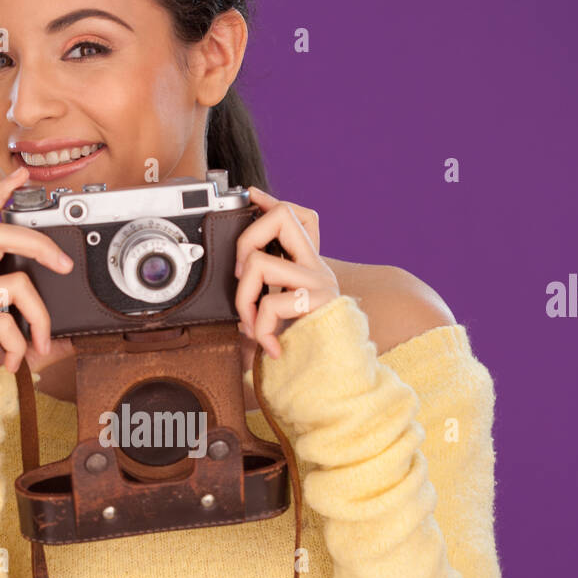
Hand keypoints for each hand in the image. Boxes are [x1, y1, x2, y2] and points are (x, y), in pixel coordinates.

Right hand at [0, 165, 75, 372]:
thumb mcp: (16, 339)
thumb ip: (40, 330)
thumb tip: (74, 333)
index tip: (21, 174)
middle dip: (37, 243)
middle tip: (64, 266)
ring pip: (11, 283)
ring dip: (39, 316)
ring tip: (40, 342)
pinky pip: (2, 322)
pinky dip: (20, 346)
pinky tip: (16, 362)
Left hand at [234, 186, 339, 359]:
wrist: (337, 382)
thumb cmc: (307, 351)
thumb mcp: (283, 316)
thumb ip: (267, 293)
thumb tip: (240, 275)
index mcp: (310, 266)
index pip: (300, 216)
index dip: (272, 202)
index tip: (251, 195)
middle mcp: (318, 268)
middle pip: (284, 215)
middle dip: (246, 239)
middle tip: (240, 276)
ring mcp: (319, 282)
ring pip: (260, 263)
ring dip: (243, 299)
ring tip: (252, 326)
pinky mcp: (318, 302)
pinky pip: (270, 303)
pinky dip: (260, 330)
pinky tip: (270, 347)